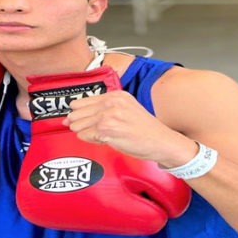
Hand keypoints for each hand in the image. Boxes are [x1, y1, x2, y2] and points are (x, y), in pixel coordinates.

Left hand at [64, 91, 196, 166]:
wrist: (161, 141)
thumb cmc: (145, 130)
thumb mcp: (126, 109)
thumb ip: (105, 108)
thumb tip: (76, 116)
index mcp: (116, 95)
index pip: (83, 101)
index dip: (78, 113)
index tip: (76, 118)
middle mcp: (111, 103)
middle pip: (77, 113)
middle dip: (79, 124)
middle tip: (89, 130)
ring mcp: (108, 116)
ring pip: (78, 125)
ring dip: (85, 133)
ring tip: (100, 136)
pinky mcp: (106, 130)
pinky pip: (84, 136)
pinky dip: (90, 140)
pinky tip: (103, 140)